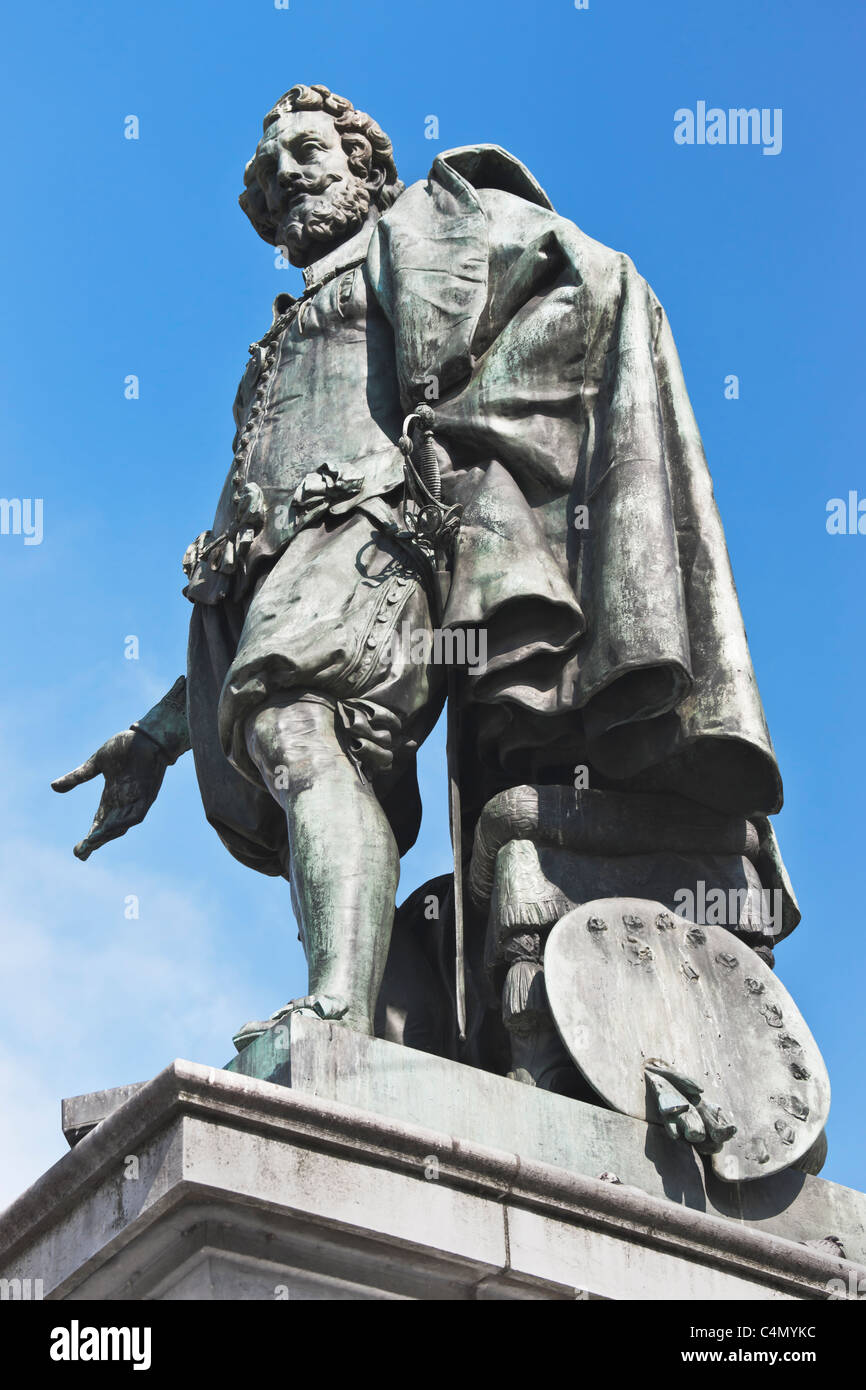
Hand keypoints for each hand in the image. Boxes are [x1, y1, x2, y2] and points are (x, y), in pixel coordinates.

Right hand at [51, 729, 168, 859]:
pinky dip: (124, 822)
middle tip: (80, 852)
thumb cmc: (124, 747)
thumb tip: (53, 787)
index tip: (77, 851)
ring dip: (108, 834)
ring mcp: (136, 800)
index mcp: (111, 796)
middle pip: (109, 829)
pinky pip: (136, 814)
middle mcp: (124, 802)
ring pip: (122, 825)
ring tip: (92, 842)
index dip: (90, 837)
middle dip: (96, 841)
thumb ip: (78, 776)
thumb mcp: (96, 763)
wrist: (145, 735)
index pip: (99, 823)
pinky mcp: (147, 795)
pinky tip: (112, 828)